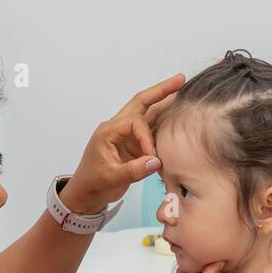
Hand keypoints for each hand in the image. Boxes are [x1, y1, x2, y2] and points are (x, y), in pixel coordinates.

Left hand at [63, 73, 186, 212]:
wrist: (87, 193)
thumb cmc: (93, 183)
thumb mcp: (112, 178)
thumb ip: (134, 170)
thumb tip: (156, 162)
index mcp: (108, 131)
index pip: (135, 123)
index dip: (147, 138)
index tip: (153, 157)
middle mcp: (118, 127)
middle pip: (141, 102)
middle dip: (161, 91)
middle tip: (181, 79)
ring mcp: (127, 134)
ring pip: (148, 112)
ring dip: (165, 102)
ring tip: (184, 91)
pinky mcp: (134, 143)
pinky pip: (152, 128)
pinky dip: (164, 121)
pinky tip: (178, 115)